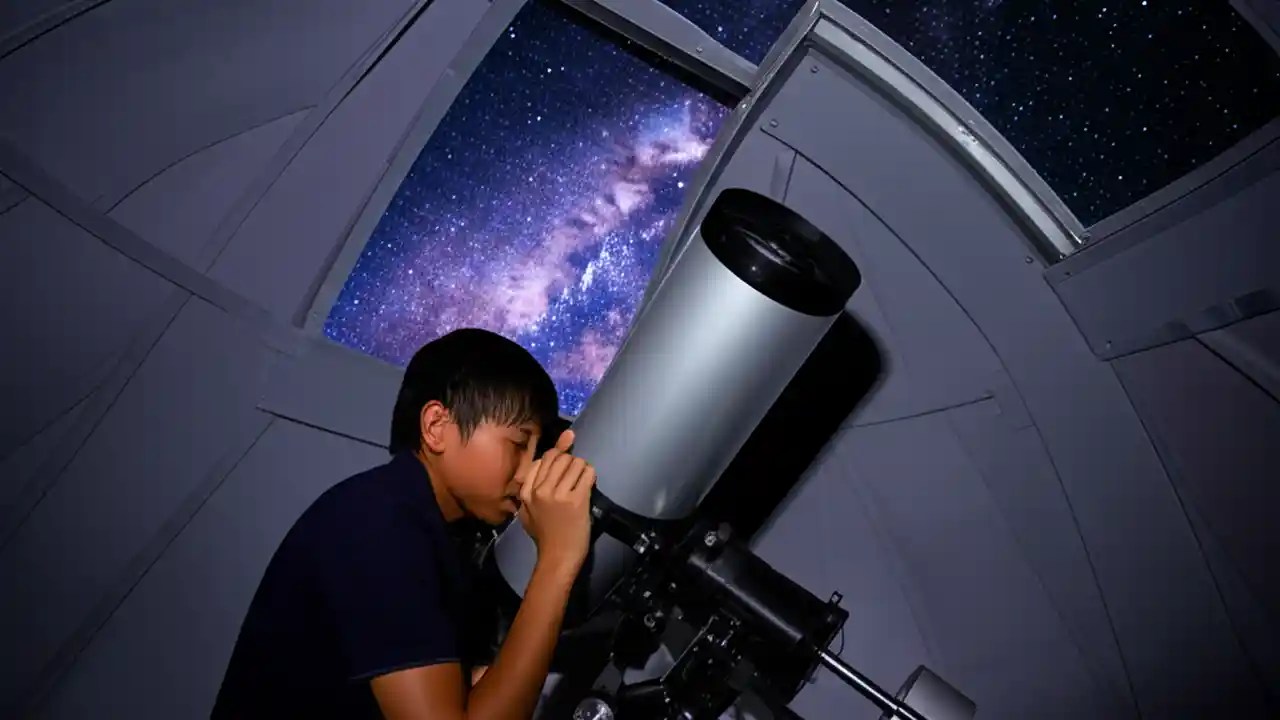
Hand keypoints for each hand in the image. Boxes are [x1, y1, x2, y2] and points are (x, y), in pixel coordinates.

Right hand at [514, 429, 595, 572]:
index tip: (566, 450)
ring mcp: (558, 494)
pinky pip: (587, 473)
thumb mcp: (528, 509)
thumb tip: (549, 453)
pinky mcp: (576, 500)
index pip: (544, 459)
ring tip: (582, 480)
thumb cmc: (544, 534)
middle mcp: (540, 489)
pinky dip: (591, 475)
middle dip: (571, 462)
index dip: (558, 453)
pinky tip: (589, 484)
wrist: (557, 556)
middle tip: (574, 476)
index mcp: (526, 491)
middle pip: (560, 457)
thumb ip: (533, 483)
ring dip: (582, 468)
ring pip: (575, 462)